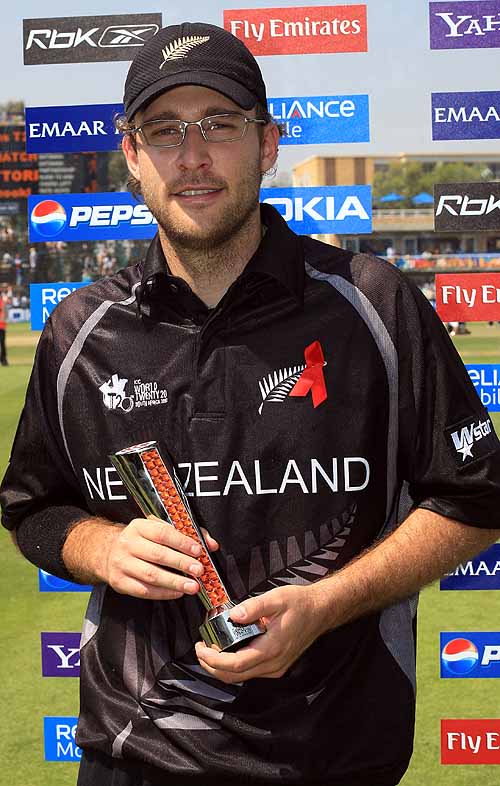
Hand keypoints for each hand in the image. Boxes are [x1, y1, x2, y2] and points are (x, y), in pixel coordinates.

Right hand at [105, 517, 218, 600]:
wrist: (107, 553)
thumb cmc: (140, 541)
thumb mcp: (157, 529)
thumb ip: (186, 534)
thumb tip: (211, 544)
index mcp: (139, 527)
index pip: (162, 533)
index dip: (182, 542)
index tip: (198, 550)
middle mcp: (128, 544)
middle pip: (157, 554)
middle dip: (181, 563)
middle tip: (199, 570)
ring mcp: (122, 564)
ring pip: (151, 575)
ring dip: (175, 582)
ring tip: (192, 586)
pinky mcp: (120, 582)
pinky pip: (144, 590)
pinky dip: (163, 593)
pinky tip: (177, 592)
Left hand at [195, 584, 327, 681]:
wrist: (321, 611)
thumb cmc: (300, 603)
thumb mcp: (276, 598)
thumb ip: (254, 607)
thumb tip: (233, 615)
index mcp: (271, 648)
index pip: (235, 665)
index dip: (213, 660)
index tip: (200, 648)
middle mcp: (273, 664)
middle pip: (234, 676)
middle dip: (212, 666)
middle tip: (200, 649)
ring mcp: (276, 667)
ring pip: (241, 677)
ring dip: (222, 667)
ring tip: (210, 649)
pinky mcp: (277, 666)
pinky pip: (250, 672)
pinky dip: (234, 666)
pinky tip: (228, 650)